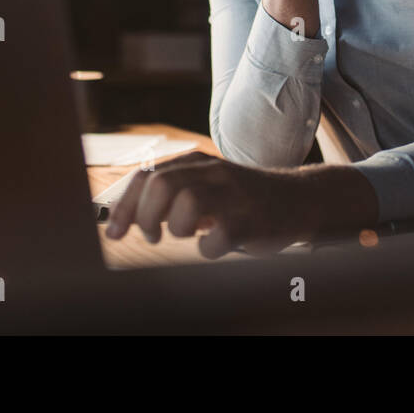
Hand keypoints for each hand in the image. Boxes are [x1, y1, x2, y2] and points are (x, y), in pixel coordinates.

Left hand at [104, 153, 309, 257]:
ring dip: (178, 229)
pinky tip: (216, 245)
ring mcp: (234, 196)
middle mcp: (215, 173)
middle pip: (162, 184)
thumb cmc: (244, 200)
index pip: (147, 176)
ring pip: (186, 204)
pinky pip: (215, 239)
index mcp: (199, 163)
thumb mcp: (209, 184)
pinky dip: (207, 249)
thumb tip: (125, 217)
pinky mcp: (249, 221)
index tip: (113, 233)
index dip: (124, 206)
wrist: (300, 200)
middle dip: (145, 216)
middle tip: (151, 236)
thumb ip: (172, 193)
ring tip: (190, 235)